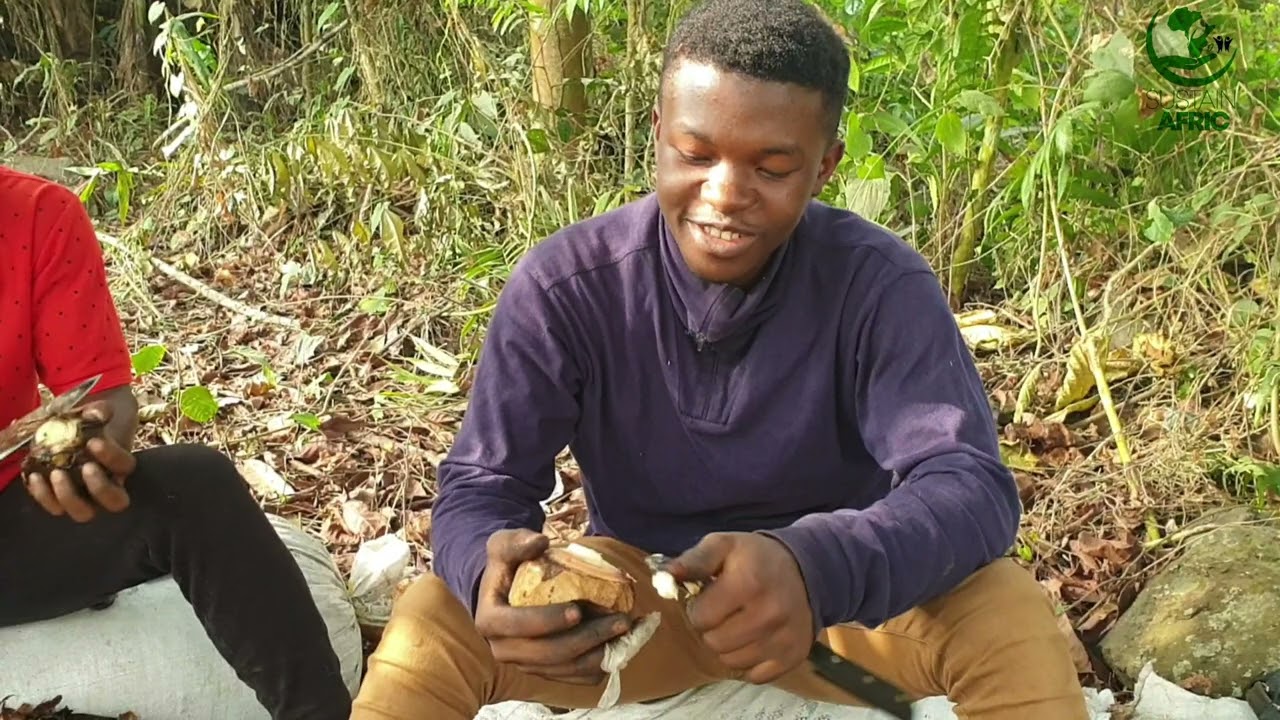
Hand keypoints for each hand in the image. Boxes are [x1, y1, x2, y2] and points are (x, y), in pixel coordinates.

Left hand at [24, 401, 134, 522]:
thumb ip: (100, 409)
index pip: (125, 466)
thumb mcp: (97, 410)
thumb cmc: (89, 420)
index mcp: (121, 465)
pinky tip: (35, 476)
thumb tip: (97, 413)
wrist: (73, 429)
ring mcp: (84, 497)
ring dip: (69, 497)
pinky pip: (54, 507)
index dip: (112, 457)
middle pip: (115, 502)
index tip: (94, 442)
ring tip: (56, 474)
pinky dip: (43, 495)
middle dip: (100, 488)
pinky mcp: (60, 498)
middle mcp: (107, 487)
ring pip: (84, 513)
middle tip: (85, 468)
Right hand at [474, 529, 634, 684]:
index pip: (518, 626)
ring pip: (566, 670)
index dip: (548, 621)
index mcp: (490, 621)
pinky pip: (575, 677)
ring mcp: (526, 665)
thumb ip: (516, 542)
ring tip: (626, 630)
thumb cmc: (506, 567)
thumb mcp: (503, 546)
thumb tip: (539, 542)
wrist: (505, 593)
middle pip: (549, 654)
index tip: (578, 610)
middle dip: (588, 639)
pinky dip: (600, 665)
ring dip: (600, 653)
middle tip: (620, 620)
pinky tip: (621, 644)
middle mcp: (504, 650)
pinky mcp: (546, 672)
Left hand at [665, 532, 815, 683]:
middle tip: (725, 612)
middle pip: (715, 642)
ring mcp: (783, 638)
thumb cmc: (756, 557)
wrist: (807, 570)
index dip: (699, 608)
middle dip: (712, 628)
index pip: (700, 617)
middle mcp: (768, 614)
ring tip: (739, 624)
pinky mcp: (793, 657)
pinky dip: (750, 662)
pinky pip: (755, 676)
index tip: (710, 598)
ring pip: (732, 661)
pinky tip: (755, 639)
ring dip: (729, 646)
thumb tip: (666, 576)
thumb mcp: (724, 545)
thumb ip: (694, 560)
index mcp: (748, 583)